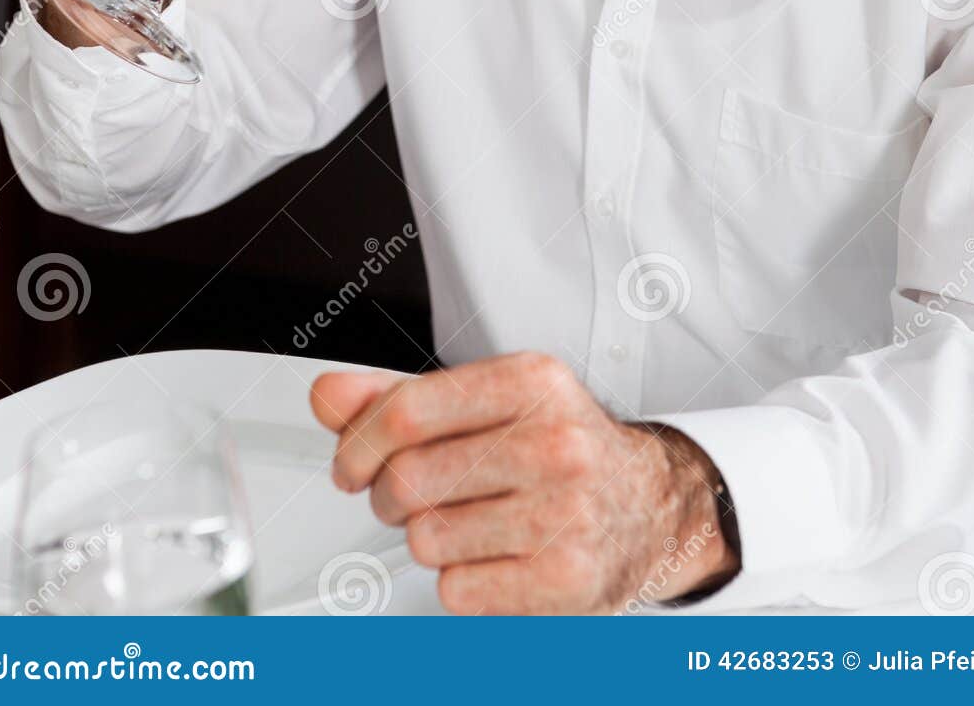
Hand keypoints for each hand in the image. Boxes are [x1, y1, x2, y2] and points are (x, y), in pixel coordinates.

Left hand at [310, 352, 738, 613]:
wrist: (646, 504)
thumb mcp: (488, 401)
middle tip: (406, 497)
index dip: (357, 443)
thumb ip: (401, 396)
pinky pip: (457, 590)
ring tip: (463, 523)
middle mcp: (555, 443)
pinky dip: (460, 580)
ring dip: (428, 538)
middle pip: (408, 480)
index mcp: (530, 382)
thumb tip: (328, 395)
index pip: (407, 411)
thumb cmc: (557, 446)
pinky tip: (492, 557)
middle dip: (389, 496)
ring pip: (427, 538)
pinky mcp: (567, 579)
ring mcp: (565, 513)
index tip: (350, 463)